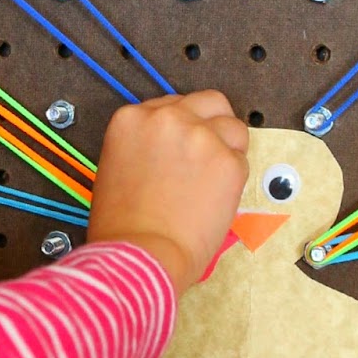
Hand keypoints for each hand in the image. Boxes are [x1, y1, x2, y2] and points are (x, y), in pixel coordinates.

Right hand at [87, 92, 249, 296]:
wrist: (140, 255)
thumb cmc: (122, 228)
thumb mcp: (115, 169)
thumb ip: (143, 146)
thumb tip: (169, 149)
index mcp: (131, 119)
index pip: (171, 104)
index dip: (182, 126)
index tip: (184, 145)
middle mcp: (166, 118)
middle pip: (207, 102)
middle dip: (211, 124)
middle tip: (207, 154)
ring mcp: (200, 137)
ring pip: (232, 127)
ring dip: (228, 149)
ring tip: (212, 181)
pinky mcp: (227, 161)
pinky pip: (242, 161)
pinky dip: (234, 179)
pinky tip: (215, 200)